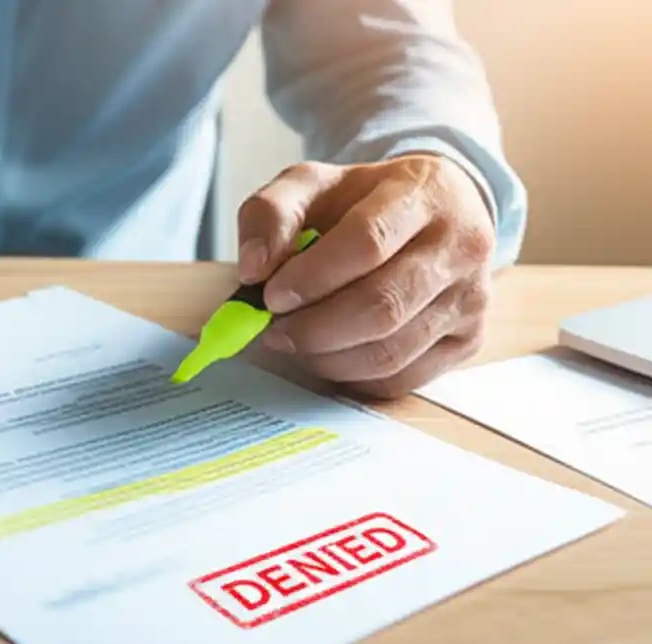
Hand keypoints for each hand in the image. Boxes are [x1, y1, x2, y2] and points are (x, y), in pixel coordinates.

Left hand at [236, 154, 495, 398]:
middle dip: (314, 328)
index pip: (368, 242)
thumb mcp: (311, 184)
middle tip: (273, 330)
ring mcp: (471, 298)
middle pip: (381, 307)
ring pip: (390, 351)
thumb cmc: (363, 201)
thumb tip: (252, 268)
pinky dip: (352, 376)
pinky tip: (328, 354)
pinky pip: (401, 378)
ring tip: (295, 340)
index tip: (271, 295)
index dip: (312, 277)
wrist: (430, 211)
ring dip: (326, 357)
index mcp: (424, 193)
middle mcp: (462, 246)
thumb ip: (271, 213)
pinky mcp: (469, 340)